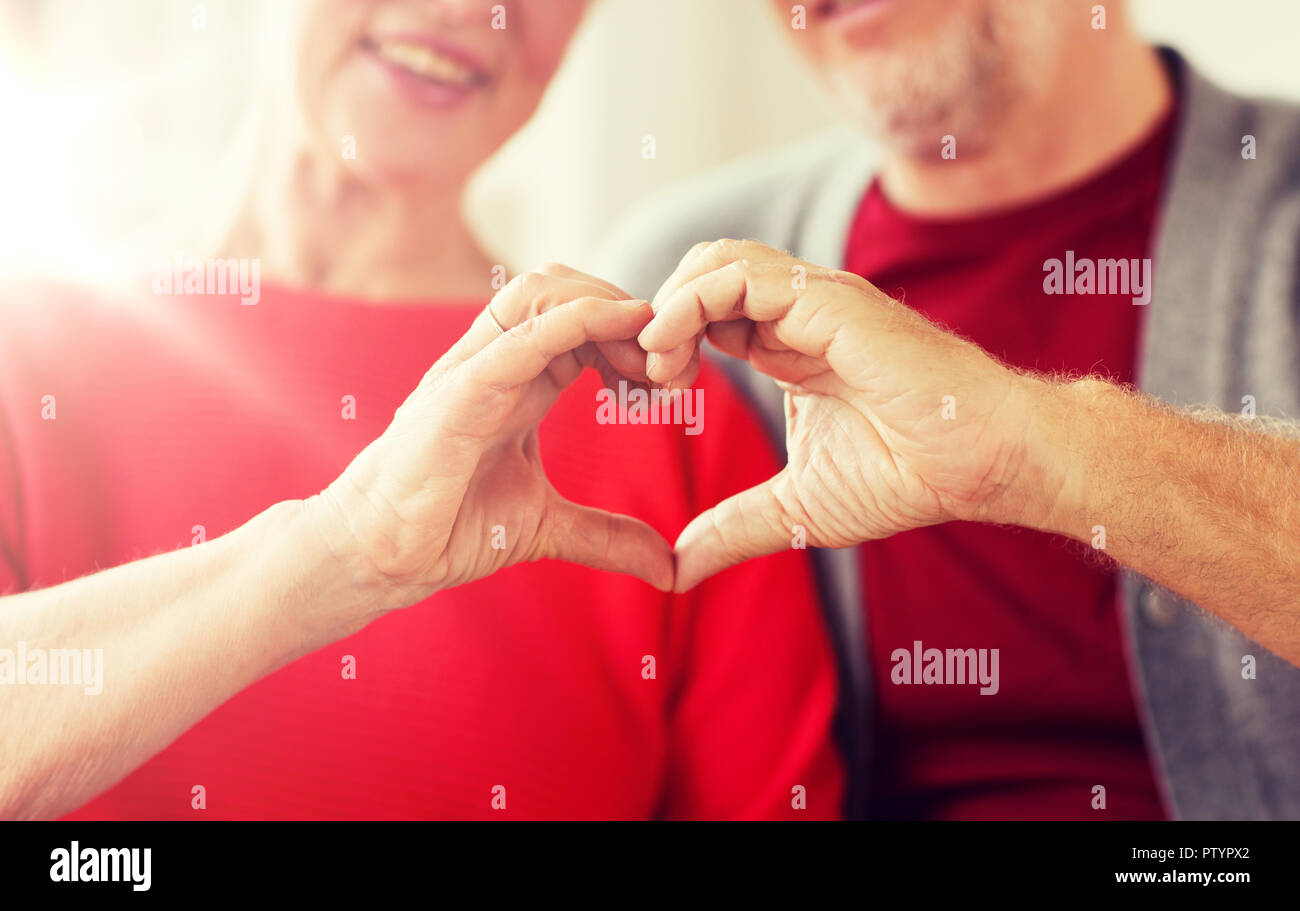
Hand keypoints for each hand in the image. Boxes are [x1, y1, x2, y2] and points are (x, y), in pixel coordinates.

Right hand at [311, 266, 674, 619]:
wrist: (383, 554)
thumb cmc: (448, 527)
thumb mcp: (548, 527)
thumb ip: (608, 536)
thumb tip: (669, 568)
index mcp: (521, 380)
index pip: (584, 321)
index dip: (635, 336)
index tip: (672, 381)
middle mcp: (499, 360)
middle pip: (569, 288)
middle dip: (630, 313)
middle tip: (670, 368)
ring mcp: (477, 367)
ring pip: (544, 290)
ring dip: (609, 306)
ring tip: (648, 357)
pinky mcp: (461, 388)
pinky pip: (522, 333)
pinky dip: (579, 318)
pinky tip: (623, 325)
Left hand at [639, 240, 1047, 591]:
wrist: (982, 464)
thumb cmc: (908, 475)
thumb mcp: (795, 508)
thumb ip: (733, 528)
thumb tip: (677, 569)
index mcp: (787, 345)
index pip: (706, 311)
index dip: (667, 340)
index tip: (648, 391)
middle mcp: (796, 313)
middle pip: (703, 272)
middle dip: (659, 315)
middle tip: (646, 376)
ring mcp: (814, 301)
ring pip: (716, 261)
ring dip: (669, 305)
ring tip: (655, 364)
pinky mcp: (829, 303)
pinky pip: (742, 277)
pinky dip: (691, 303)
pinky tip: (674, 353)